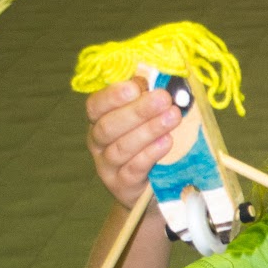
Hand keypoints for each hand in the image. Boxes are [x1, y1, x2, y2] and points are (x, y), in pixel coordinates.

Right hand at [85, 72, 180, 209]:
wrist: (151, 192)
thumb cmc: (150, 147)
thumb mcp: (147, 121)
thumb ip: (149, 100)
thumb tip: (164, 76)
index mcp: (100, 121)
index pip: (96, 106)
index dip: (113, 95)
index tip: (136, 85)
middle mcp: (98, 144)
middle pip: (109, 126)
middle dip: (137, 110)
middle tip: (164, 98)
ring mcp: (108, 167)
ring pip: (121, 148)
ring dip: (148, 130)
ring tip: (172, 117)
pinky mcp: (123, 187)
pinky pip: (133, 169)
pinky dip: (150, 154)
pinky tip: (167, 142)